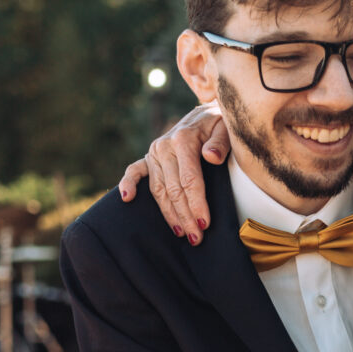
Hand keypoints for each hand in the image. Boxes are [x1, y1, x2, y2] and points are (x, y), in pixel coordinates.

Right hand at [117, 103, 229, 241]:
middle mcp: (164, 147)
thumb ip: (220, 142)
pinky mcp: (149, 157)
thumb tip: (211, 157)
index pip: (190, 180)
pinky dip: (127, 184)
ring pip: (158, 189)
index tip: (205, 223)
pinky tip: (127, 199)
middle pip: (173, 189)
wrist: (205, 113)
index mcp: (183, 140)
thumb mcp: (225, 128)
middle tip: (196, 237)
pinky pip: (134, 171)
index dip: (197, 203)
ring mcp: (154, 153)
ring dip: (168, 213)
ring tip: (181, 233)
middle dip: (185, 215)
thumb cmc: (219, 125)